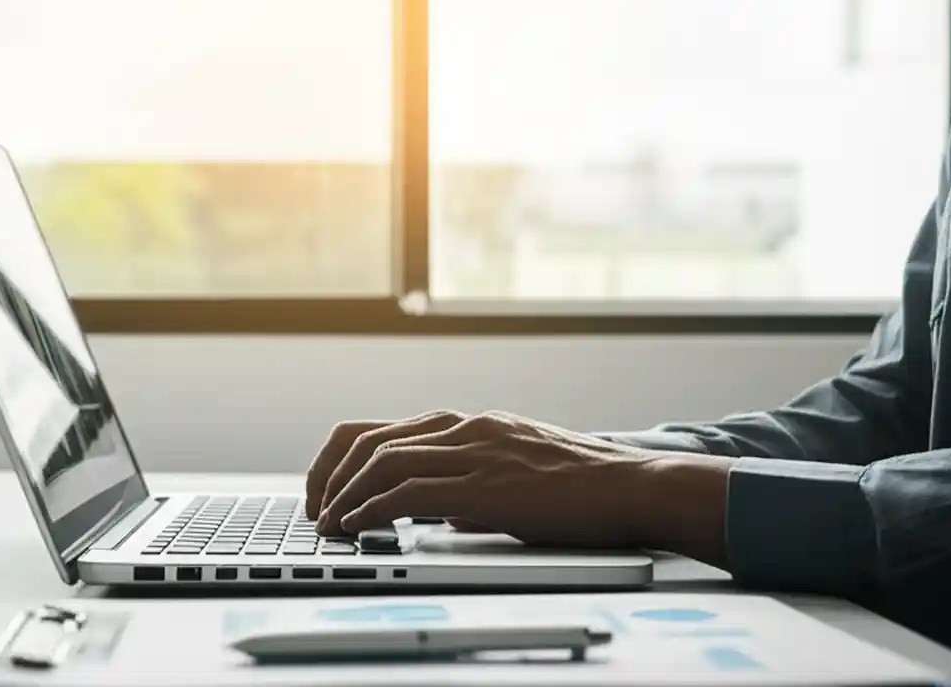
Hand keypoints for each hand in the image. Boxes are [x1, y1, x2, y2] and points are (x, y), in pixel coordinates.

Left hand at [304, 410, 733, 564]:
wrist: (633, 486)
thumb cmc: (584, 488)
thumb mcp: (519, 478)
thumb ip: (476, 489)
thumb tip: (446, 516)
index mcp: (472, 423)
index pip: (387, 429)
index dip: (347, 457)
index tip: (330, 488)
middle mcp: (466, 428)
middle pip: (371, 438)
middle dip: (332, 474)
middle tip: (318, 509)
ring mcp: (475, 451)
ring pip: (383, 461)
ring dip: (346, 494)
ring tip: (330, 523)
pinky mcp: (485, 483)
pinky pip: (409, 492)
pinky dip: (373, 508)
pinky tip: (358, 526)